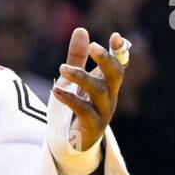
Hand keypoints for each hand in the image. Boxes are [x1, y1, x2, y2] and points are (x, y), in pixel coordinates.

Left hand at [52, 27, 126, 151]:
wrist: (72, 144)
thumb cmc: (74, 110)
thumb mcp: (74, 81)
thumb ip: (77, 58)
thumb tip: (81, 29)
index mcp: (107, 85)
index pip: (118, 65)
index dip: (119, 51)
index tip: (115, 36)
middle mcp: (109, 97)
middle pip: (115, 76)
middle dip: (106, 60)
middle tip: (94, 46)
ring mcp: (103, 113)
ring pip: (99, 91)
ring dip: (81, 77)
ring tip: (62, 68)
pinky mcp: (92, 127)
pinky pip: (83, 110)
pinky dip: (70, 99)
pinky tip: (56, 90)